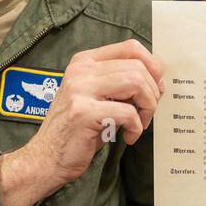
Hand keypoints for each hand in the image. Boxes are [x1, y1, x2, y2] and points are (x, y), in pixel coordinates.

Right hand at [0, 39, 163, 205]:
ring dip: (148, 107)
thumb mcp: (99, 97)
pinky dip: (136, 127)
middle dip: (153, 92)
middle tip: (148, 112)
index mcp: (85, 61)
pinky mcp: (83, 112)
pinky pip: (128, 112)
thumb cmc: (78, 129)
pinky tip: (128, 137)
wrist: (47, 157)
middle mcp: (81, 71)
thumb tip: (159, 80)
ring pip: (136, 83)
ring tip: (140, 123)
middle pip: (138, 66)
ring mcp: (80, 90)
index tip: (156, 88)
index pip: (131, 48)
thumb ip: (122, 84)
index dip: (152, 66)